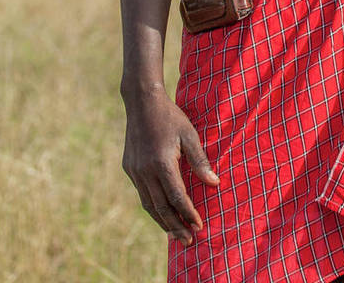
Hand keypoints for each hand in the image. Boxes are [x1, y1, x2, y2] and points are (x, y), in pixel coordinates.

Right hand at [122, 86, 220, 246]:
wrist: (142, 102)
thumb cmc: (171, 117)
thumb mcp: (190, 135)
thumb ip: (200, 161)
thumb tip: (215, 183)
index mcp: (162, 163)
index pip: (177, 197)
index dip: (188, 213)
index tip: (199, 225)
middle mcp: (145, 170)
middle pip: (161, 207)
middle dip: (175, 226)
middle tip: (188, 240)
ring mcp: (135, 171)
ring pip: (148, 204)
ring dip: (162, 221)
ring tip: (175, 233)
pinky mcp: (129, 168)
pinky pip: (142, 193)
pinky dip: (153, 206)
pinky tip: (162, 211)